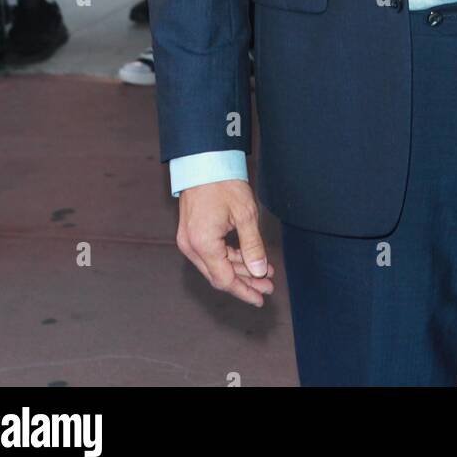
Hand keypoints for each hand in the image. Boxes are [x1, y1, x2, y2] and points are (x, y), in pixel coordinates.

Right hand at [176, 179, 274, 306]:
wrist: (203, 160)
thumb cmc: (224, 183)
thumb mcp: (245, 214)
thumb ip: (252, 246)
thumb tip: (259, 271)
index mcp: (203, 244)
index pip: (225, 280)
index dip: (245, 291)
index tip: (262, 296)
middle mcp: (190, 246)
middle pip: (219, 275)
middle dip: (245, 282)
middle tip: (268, 285)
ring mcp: (188, 239)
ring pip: (216, 265)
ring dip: (239, 270)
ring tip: (264, 272)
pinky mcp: (191, 232)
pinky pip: (211, 253)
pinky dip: (229, 257)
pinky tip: (248, 258)